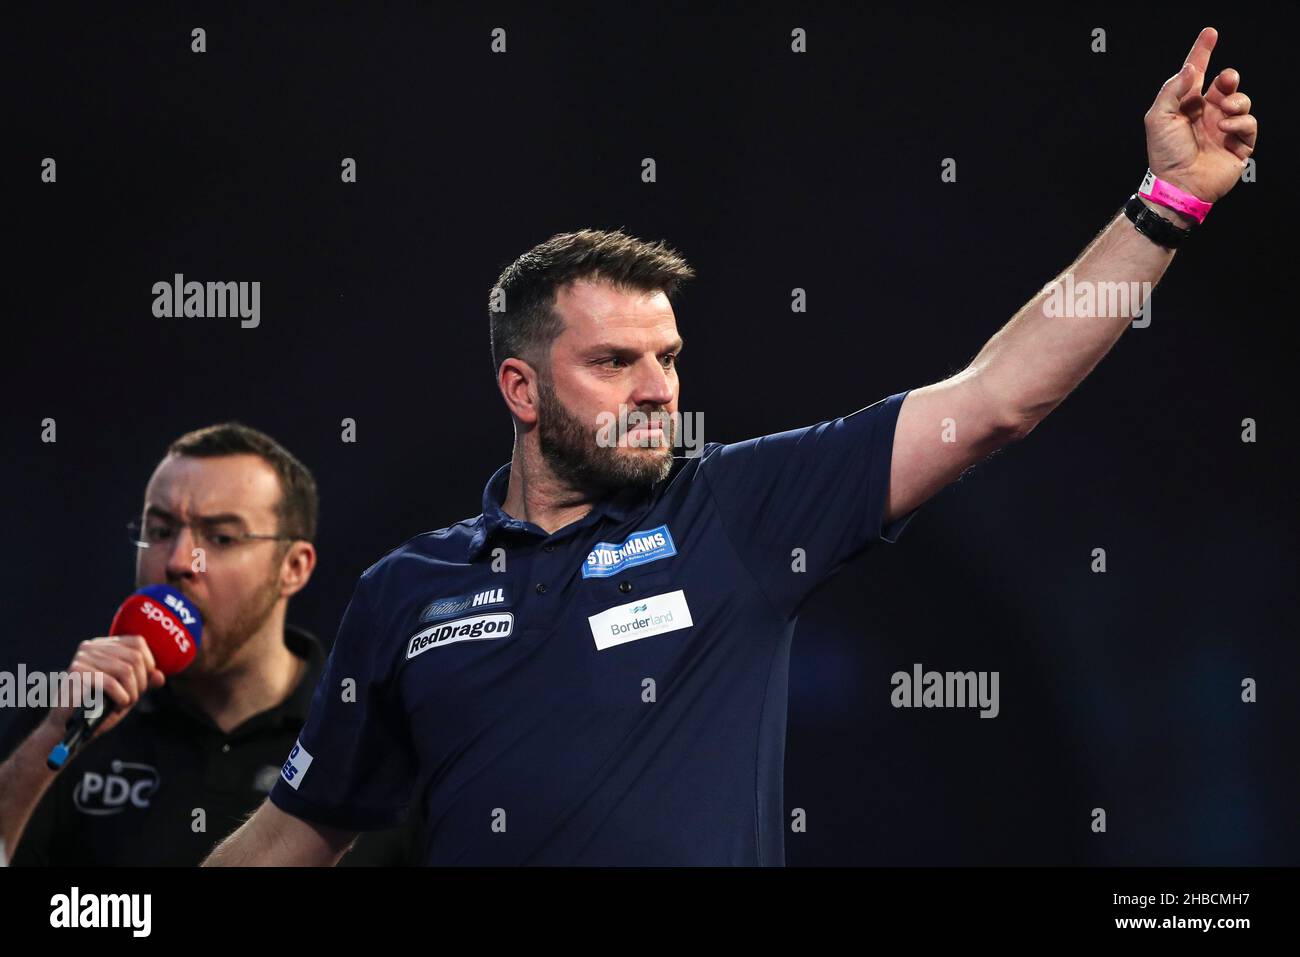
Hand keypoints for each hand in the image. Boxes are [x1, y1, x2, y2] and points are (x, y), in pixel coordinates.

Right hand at [41, 635, 165, 742]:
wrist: (68, 728)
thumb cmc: (97, 708)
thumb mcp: (127, 692)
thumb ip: (144, 682)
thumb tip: (160, 676)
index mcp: (103, 645)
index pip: (138, 642)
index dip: (148, 664)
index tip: (142, 684)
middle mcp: (91, 647)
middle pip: (135, 657)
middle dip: (141, 682)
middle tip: (132, 698)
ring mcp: (82, 658)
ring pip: (126, 670)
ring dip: (131, 692)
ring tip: (123, 703)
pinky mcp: (76, 673)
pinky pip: (111, 683)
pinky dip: (120, 697)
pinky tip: (116, 705)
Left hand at [1144, 27, 1256, 203]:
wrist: (1178, 185)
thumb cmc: (1164, 154)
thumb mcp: (1158, 118)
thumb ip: (1172, 90)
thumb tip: (1189, 68)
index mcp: (1186, 106)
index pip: (1197, 73)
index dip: (1203, 52)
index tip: (1210, 33)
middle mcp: (1206, 114)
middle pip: (1225, 84)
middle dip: (1229, 77)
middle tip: (1226, 79)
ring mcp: (1223, 128)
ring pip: (1241, 101)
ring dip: (1236, 100)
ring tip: (1223, 110)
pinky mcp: (1238, 144)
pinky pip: (1249, 123)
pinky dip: (1240, 122)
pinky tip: (1225, 128)